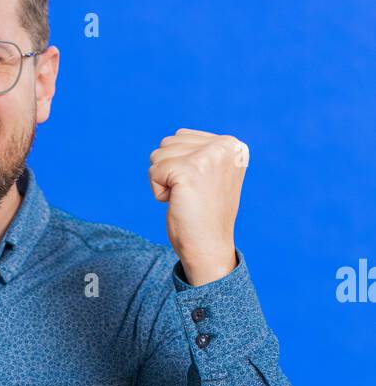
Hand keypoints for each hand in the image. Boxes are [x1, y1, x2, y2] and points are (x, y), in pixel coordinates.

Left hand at [148, 128, 247, 285]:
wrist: (209, 248)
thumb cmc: (205, 216)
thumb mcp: (211, 175)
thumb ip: (200, 152)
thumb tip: (176, 136)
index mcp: (232, 145)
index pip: (182, 137)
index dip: (180, 165)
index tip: (201, 188)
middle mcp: (224, 146)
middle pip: (168, 143)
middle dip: (169, 171)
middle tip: (191, 195)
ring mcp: (208, 157)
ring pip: (158, 155)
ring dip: (164, 181)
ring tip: (186, 198)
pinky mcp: (189, 170)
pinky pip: (154, 172)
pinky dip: (158, 192)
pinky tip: (178, 203)